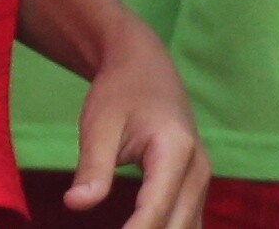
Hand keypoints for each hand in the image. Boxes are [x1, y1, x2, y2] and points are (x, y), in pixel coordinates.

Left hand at [66, 15, 209, 228]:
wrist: (144, 66)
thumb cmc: (119, 92)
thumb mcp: (99, 124)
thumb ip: (92, 167)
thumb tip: (76, 206)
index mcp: (176, 151)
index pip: (156, 210)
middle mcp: (199, 171)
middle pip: (177, 228)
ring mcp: (202, 182)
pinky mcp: (194, 190)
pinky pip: (186, 226)